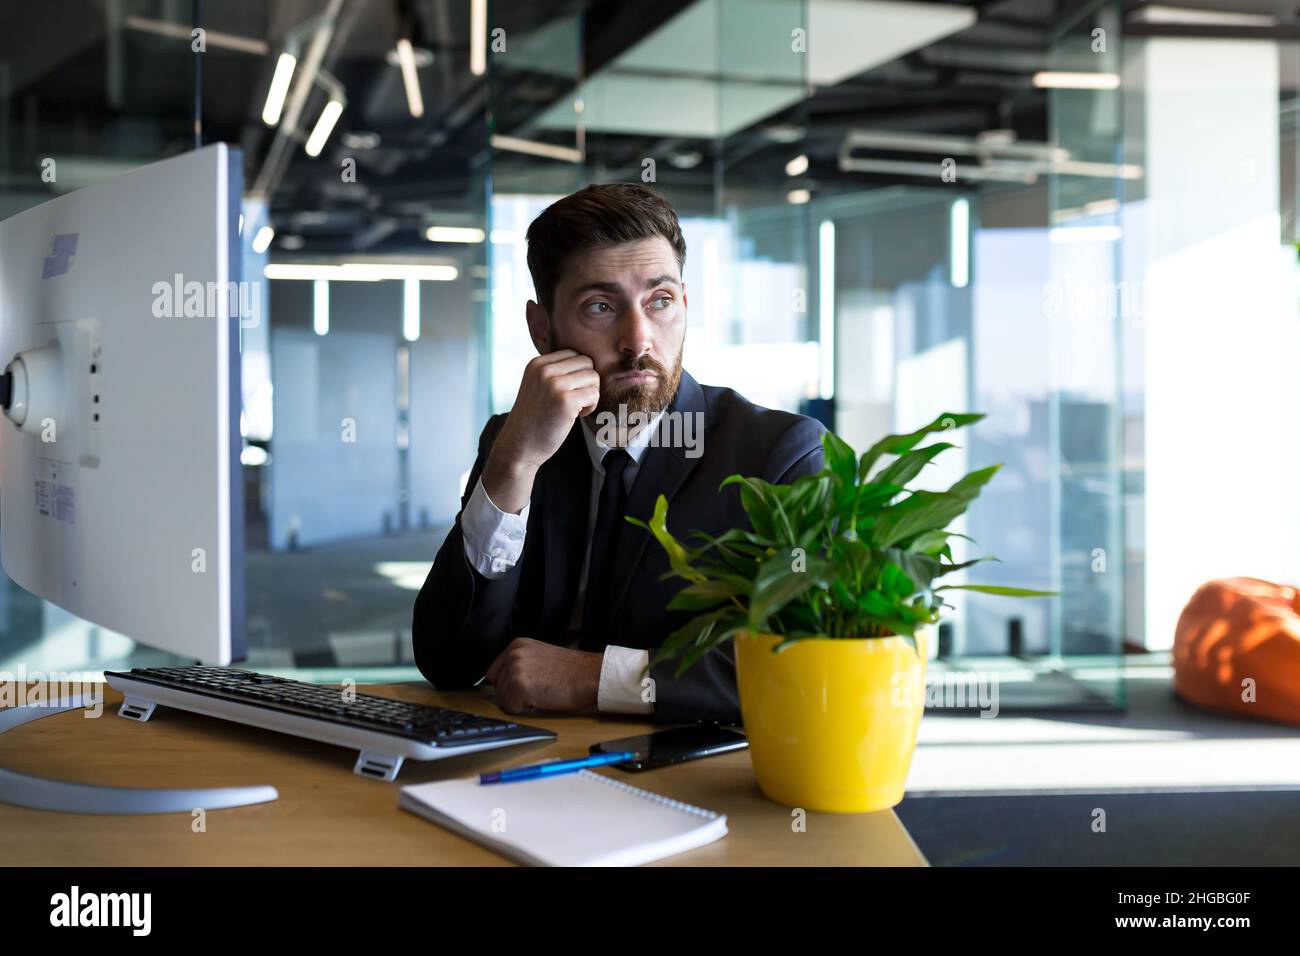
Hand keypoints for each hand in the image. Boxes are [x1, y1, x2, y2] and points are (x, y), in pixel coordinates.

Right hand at [481, 350, 599, 513]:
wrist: (519, 446)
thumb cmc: (533, 419)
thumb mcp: (538, 386)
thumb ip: (556, 372)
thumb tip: (590, 362)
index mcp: (537, 363)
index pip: (574, 354)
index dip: (578, 373)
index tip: (569, 391)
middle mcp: (544, 370)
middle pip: (587, 362)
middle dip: (588, 382)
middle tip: (577, 400)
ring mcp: (554, 384)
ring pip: (593, 377)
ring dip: (591, 394)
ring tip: (576, 408)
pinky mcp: (565, 401)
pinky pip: (594, 394)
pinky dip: (591, 406)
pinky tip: (577, 416)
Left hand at [484, 638, 603, 714]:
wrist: (590, 675)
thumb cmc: (572, 671)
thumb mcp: (540, 657)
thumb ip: (521, 664)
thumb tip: (505, 683)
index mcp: (517, 645)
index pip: (495, 672)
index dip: (508, 685)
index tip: (523, 688)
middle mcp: (513, 654)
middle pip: (497, 686)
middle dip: (513, 694)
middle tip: (537, 691)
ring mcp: (515, 669)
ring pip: (502, 699)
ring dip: (519, 702)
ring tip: (541, 694)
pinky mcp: (519, 685)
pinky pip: (511, 708)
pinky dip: (524, 710)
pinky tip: (541, 700)